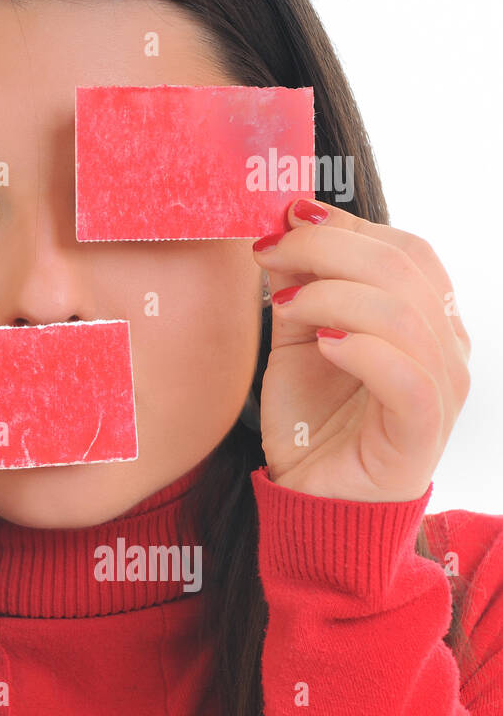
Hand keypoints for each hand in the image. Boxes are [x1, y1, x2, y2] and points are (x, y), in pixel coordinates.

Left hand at [251, 198, 470, 501]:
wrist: (313, 498)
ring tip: (282, 303)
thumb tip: (286, 231)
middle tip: (269, 253)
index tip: (283, 217)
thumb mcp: (297, 339)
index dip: (344, 224)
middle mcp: (446, 347)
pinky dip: (362, 349)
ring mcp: (442, 390)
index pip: (404, 249)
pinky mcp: (421, 433)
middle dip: (327, 247)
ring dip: (332, 294)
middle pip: (404, 268)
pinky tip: (322, 343)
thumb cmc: (312, 419)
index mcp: (426, 317)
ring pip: (403, 314)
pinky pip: (407, 379)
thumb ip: (301, 290)